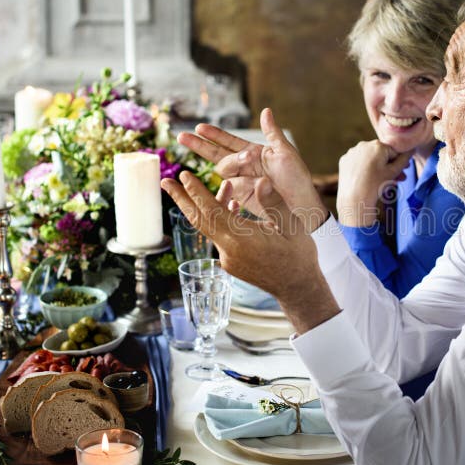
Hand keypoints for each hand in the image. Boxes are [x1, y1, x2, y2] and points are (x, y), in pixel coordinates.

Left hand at [161, 172, 339, 333]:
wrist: (297, 288)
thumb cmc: (298, 257)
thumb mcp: (293, 226)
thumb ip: (274, 203)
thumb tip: (260, 181)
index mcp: (242, 239)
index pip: (211, 211)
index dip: (196, 192)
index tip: (183, 175)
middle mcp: (229, 250)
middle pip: (198, 220)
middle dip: (181, 199)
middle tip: (165, 181)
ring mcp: (228, 258)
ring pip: (209, 226)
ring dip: (203, 206)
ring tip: (204, 186)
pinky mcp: (231, 262)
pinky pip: (219, 235)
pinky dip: (219, 218)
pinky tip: (232, 204)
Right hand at [178, 108, 328, 232]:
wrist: (302, 206)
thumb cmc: (297, 179)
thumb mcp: (286, 153)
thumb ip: (273, 133)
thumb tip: (266, 111)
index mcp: (254, 153)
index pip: (230, 141)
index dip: (214, 134)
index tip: (199, 127)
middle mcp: (245, 166)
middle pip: (217, 154)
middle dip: (200, 145)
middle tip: (181, 137)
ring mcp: (242, 182)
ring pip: (224, 172)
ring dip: (230, 165)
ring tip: (250, 165)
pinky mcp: (242, 198)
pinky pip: (228, 190)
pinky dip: (223, 187)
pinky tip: (224, 186)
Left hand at [336, 140, 411, 226]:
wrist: (354, 199)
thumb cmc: (376, 185)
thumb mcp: (394, 172)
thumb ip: (404, 159)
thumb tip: (411, 150)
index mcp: (377, 145)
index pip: (394, 152)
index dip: (400, 162)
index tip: (404, 171)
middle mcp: (363, 144)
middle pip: (381, 155)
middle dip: (389, 166)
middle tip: (397, 179)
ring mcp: (352, 152)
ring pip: (369, 159)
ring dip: (378, 168)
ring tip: (384, 182)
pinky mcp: (344, 160)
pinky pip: (358, 163)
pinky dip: (364, 169)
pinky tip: (368, 179)